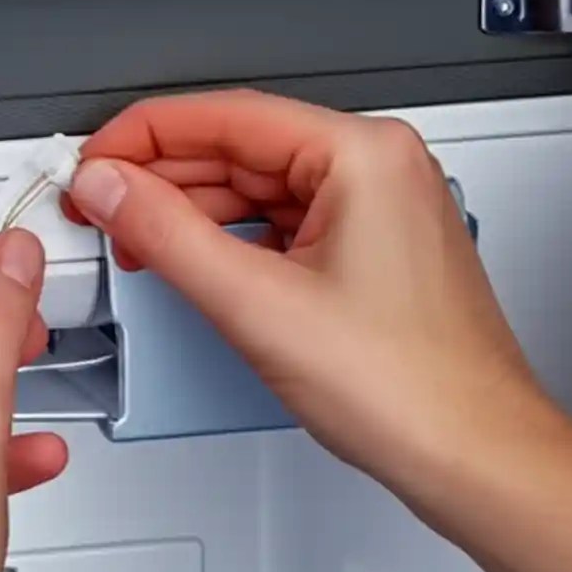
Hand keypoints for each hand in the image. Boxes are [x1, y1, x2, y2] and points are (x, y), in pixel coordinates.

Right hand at [63, 89, 571, 571]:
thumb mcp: (257, 303)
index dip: (146, 135)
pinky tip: (190, 258)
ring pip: (258, 186)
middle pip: (241, 147)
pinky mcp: (371, 246)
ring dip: (191, 210)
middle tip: (101, 204)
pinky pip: (282, 221)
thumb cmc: (408, 388)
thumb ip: (167, 233)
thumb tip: (110, 186)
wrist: (474, 455)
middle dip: (162, 177)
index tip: (96, 159)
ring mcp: (378, 206)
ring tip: (134, 237)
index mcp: (364, 154)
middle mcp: (379, 167)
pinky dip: (230, 237)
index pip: (227, 115)